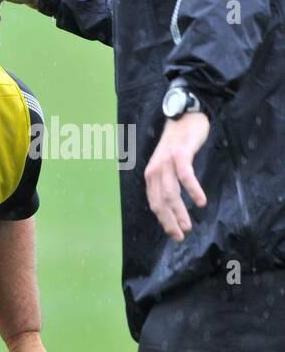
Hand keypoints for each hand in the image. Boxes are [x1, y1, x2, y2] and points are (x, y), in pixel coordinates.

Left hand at [144, 112, 209, 241]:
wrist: (184, 115)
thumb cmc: (179, 143)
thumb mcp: (169, 165)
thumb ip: (168, 182)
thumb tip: (172, 204)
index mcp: (151, 176)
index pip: (154, 203)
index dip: (163, 220)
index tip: (173, 233)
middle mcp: (155, 171)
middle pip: (160, 202)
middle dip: (169, 221)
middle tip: (180, 236)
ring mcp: (166, 162)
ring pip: (170, 193)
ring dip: (179, 211)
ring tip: (188, 225)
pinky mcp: (180, 154)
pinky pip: (185, 176)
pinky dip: (192, 190)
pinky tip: (200, 202)